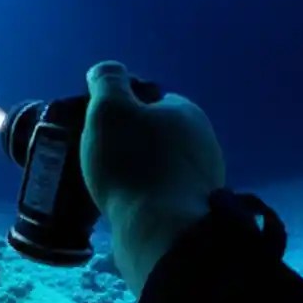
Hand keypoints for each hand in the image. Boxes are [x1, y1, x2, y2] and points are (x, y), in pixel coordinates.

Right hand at [80, 60, 225, 295]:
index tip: (101, 126)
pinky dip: (145, 198)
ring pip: (161, 167)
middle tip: (99, 156)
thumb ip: (108, 82)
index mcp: (186, 113)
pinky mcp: (196, 212)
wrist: (162, 232)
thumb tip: (107, 70)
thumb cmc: (133, 163)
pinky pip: (164, 196)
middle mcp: (203, 142)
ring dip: (138, 172)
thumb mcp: (110, 108)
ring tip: (108, 184)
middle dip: (131, 143)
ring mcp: (203, 180)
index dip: (123, 110)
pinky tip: (125, 206)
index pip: (152, 100)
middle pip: (156, 134)